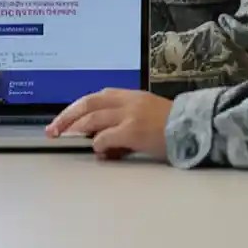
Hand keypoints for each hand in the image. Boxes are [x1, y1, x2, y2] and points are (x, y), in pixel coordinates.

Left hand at [45, 88, 172, 159]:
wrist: (194, 128)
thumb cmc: (172, 126)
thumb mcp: (145, 115)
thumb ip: (122, 121)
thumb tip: (102, 140)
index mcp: (130, 95)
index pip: (95, 97)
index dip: (76, 108)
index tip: (63, 119)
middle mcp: (127, 101)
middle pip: (87, 104)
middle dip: (67, 117)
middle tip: (53, 130)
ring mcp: (129, 115)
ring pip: (92, 119)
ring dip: (76, 130)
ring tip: (67, 139)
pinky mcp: (133, 131)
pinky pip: (105, 137)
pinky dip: (97, 145)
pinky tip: (100, 152)